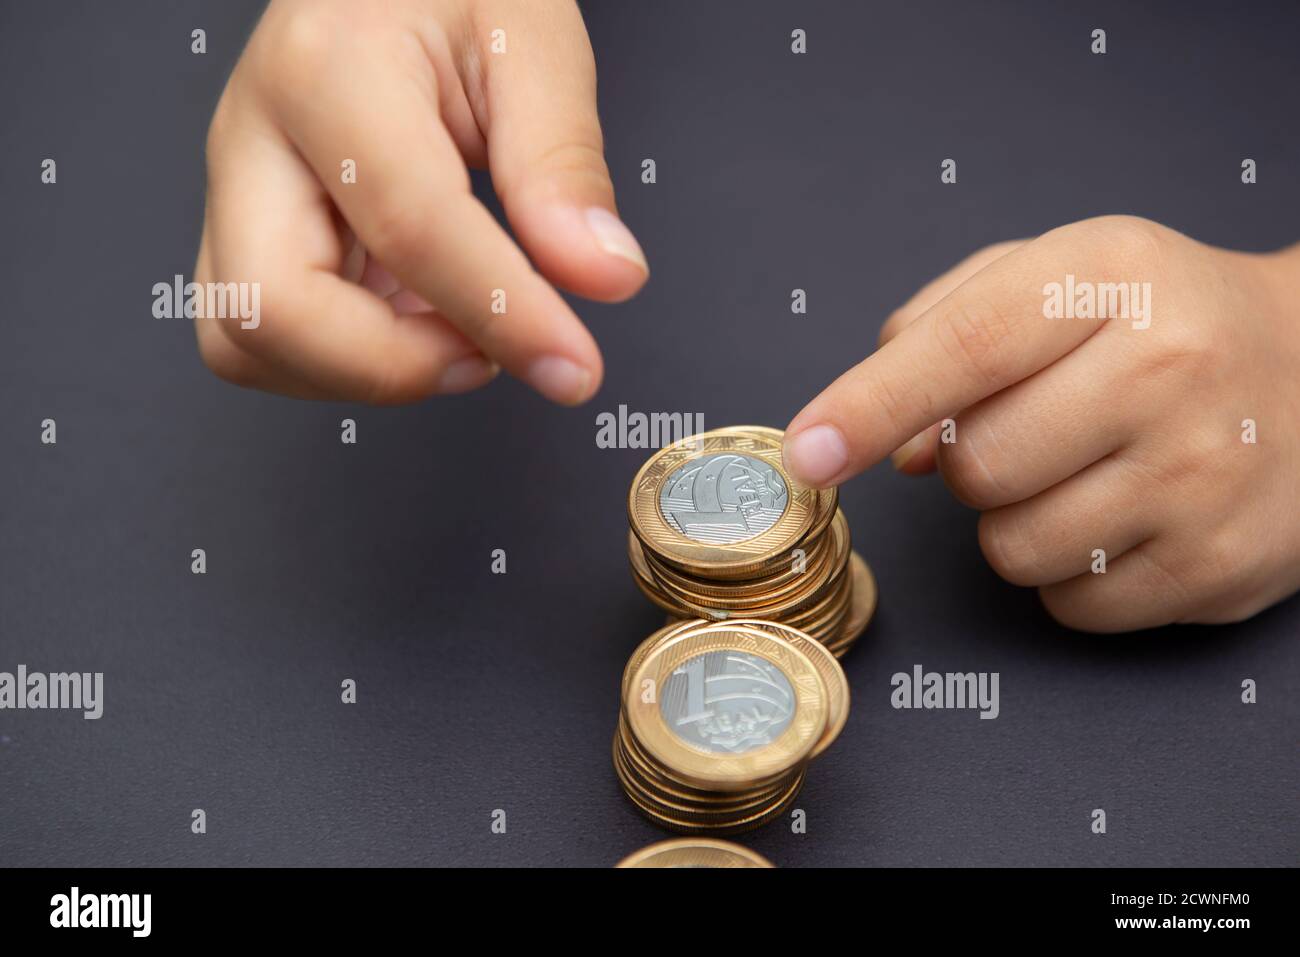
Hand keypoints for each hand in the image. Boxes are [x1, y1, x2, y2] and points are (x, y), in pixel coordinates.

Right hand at [194, 0, 646, 403]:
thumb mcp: (534, 45)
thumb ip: (564, 164)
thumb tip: (604, 276)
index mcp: (327, 70)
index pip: (409, 226)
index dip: (500, 314)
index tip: (574, 366)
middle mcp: (254, 139)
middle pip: (269, 309)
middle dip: (392, 367)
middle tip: (489, 354)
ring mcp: (239, 194)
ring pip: (249, 344)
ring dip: (365, 371)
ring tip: (459, 329)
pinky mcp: (249, 234)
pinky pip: (270, 342)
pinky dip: (351, 359)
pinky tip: (421, 318)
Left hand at [782, 216, 1299, 631]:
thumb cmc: (1155, 319)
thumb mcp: (1055, 273)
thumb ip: (945, 325)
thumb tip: (891, 441)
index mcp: (1112, 277)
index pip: (963, 349)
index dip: (869, 406)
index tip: (807, 454)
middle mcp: (1169, 371)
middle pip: (978, 465)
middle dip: (970, 461)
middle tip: (1029, 428)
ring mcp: (1205, 475)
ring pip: (1013, 548)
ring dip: (1014, 521)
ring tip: (1082, 470)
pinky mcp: (1221, 564)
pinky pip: (1069, 602)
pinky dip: (1066, 572)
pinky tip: (1119, 519)